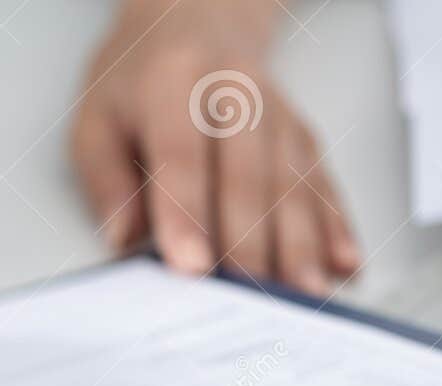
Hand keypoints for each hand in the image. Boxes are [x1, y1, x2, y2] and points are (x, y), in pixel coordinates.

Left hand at [70, 0, 360, 292]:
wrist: (192, 18)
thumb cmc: (136, 82)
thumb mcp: (95, 121)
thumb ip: (104, 180)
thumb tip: (123, 239)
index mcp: (172, 85)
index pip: (181, 158)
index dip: (187, 215)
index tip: (192, 268)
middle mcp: (234, 93)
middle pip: (248, 175)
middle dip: (253, 243)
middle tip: (254, 301)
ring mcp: (275, 112)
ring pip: (292, 182)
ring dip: (303, 243)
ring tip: (306, 294)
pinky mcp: (301, 132)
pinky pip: (322, 181)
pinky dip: (336, 225)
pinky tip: (346, 262)